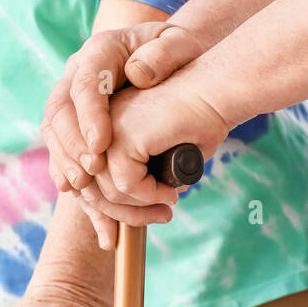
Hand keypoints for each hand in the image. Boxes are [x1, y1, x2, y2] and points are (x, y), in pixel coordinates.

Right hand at [41, 22, 205, 192]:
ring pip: (53, 130)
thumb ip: (166, 53)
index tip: (101, 145)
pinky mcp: (72, 120)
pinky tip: (74, 189)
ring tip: (83, 185)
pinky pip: (59, 146)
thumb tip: (138, 75)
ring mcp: (71, 98)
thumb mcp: (182, 43)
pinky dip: (65, 170)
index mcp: (100, 52)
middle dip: (72, 143)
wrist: (170, 59)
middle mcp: (76, 73)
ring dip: (65, 160)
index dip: (88, 116)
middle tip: (93, 170)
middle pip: (59, 110)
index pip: (84, 84)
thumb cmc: (179, 53)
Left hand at [72, 76, 232, 248]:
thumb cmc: (200, 118)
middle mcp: (96, 127)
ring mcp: (105, 129)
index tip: (142, 216)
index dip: (109, 206)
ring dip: (140, 208)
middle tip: (161, 216)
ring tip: (168, 204)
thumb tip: (133, 207)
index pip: (89, 177)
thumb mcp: (162, 151)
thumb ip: (142, 175)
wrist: (218, 90)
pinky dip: (150, 195)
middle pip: (92, 186)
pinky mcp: (121, 135)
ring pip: (108, 190)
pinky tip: (170, 192)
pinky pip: (126, 183)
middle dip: (125, 213)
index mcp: (100, 128)